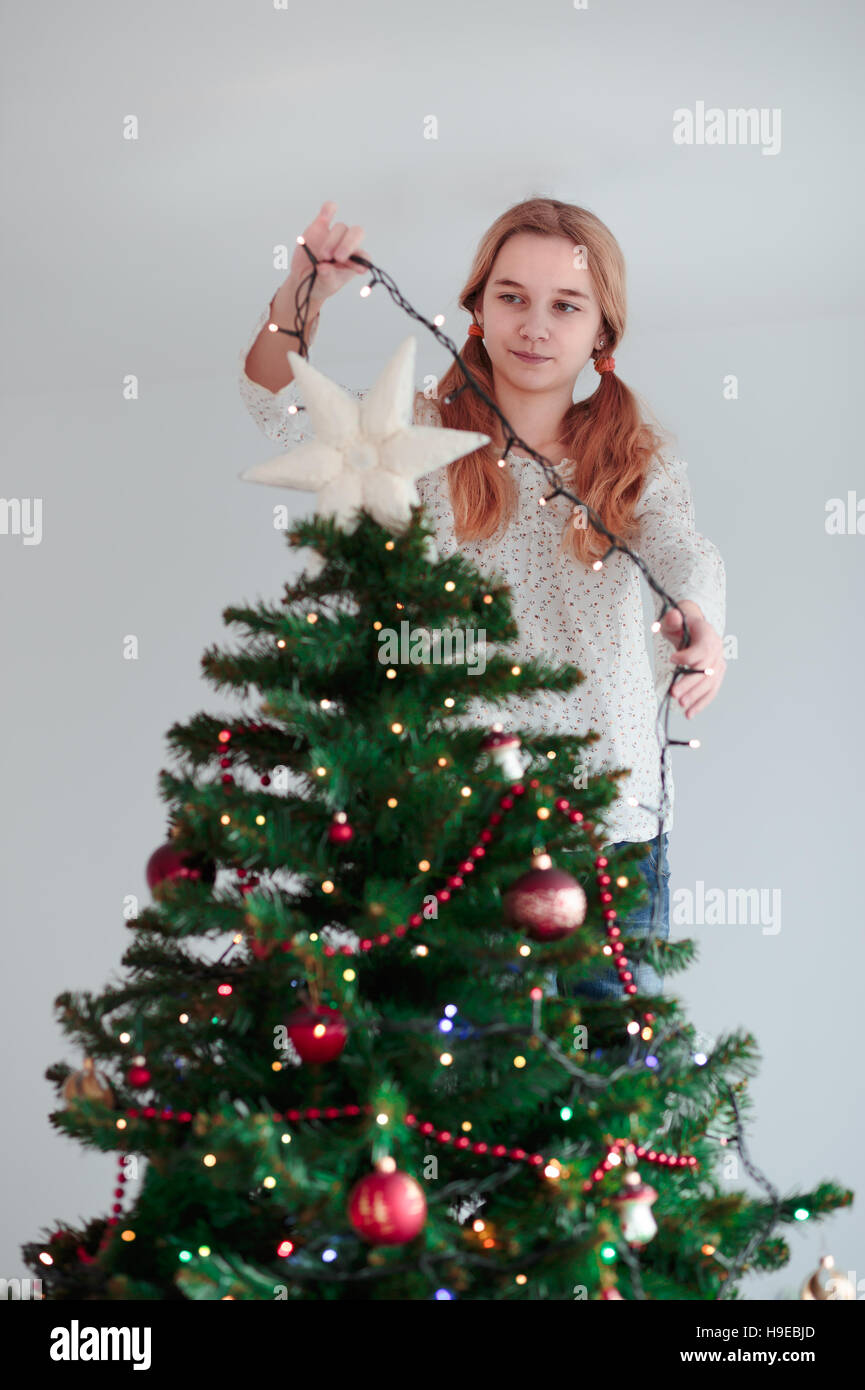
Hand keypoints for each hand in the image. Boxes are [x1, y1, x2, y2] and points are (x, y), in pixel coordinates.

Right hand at [272, 200, 370, 321]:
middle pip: (356, 234)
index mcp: (354, 262)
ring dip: (333, 241)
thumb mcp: (325, 286)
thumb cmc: (319, 284)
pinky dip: (328, 209)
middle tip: (337, 257)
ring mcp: (334, 235)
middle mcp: (347, 246)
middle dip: (348, 244)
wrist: (302, 279)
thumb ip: (327, 278)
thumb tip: (324, 268)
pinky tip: (326, 216)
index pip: (364, 257)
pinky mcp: (320, 226)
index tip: (357, 269)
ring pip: (341, 228)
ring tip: (323, 256)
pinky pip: (328, 210)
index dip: (361, 260)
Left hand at [659, 603, 725, 717]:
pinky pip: (711, 691)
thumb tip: (673, 617)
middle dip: (689, 683)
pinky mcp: (716, 675)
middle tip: (673, 693)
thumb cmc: (680, 625)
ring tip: (681, 705)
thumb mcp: (673, 619)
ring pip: (710, 683)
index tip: (671, 660)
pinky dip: (701, 703)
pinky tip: (690, 714)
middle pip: (706, 670)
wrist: (693, 628)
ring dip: (696, 696)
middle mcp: (717, 649)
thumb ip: (672, 619)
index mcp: (708, 634)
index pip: (703, 649)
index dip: (688, 656)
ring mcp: (719, 663)